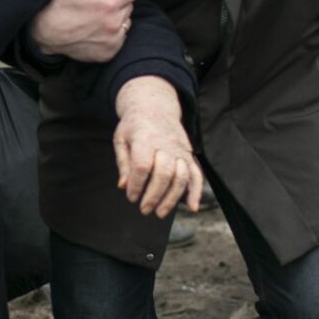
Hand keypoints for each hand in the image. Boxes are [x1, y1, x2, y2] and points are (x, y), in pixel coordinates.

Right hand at [29, 0, 138, 63]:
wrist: (46, 34)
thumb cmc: (59, 4)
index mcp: (109, 3)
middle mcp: (114, 23)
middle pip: (130, 7)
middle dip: (120, 2)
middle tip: (103, 2)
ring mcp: (112, 40)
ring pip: (126, 23)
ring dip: (118, 18)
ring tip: (100, 16)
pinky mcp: (109, 53)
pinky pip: (120, 39)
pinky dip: (113, 34)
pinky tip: (98, 30)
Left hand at [112, 76, 203, 218]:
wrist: (155, 106)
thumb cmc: (134, 126)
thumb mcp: (121, 139)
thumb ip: (123, 163)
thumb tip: (123, 186)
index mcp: (144, 138)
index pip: (142, 165)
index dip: (137, 184)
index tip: (131, 197)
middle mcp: (165, 144)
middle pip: (164, 173)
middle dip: (154, 195)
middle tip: (144, 209)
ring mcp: (179, 150)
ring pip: (181, 177)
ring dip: (172, 198)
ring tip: (160, 212)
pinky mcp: (188, 155)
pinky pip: (196, 174)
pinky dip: (197, 191)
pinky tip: (193, 207)